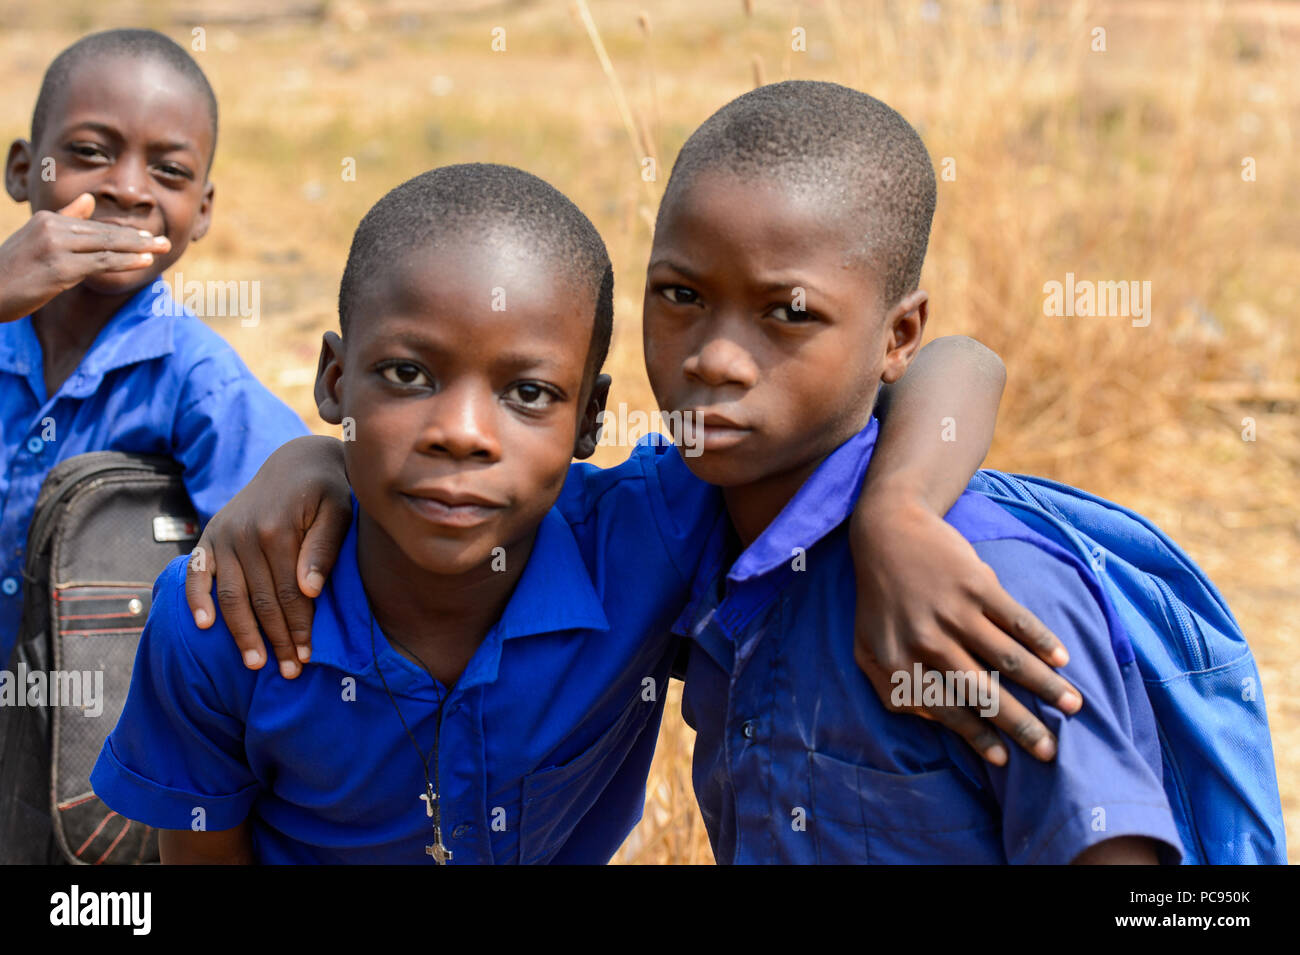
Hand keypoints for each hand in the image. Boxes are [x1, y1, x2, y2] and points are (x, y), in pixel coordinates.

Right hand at [0, 194, 170, 322]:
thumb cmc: (12, 270)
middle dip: (137, 238)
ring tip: (161, 249)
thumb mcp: (36, 238)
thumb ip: (64, 218)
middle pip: (104, 233)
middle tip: (165, 241)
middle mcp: (52, 228)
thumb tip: (89, 199)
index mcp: (48, 219)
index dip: (123, 233)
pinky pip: (99, 263)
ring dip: (137, 248)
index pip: (94, 226)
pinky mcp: (59, 268)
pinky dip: (124, 261)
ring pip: (105, 245)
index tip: (147, 236)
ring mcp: (55, 247)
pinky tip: (144, 262)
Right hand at [185, 436, 351, 677]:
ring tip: (255, 663)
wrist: (298, 462)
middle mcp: (244, 535)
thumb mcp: (339, 510)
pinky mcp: (210, 536)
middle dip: (275, 640)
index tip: (307, 657)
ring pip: (230, 596)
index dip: (298, 629)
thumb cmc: (328, 490)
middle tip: (289, 671)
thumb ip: (324, 548)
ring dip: (242, 633)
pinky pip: (197, 572)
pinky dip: (196, 599)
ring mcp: (223, 536)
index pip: (289, 594)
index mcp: (277, 530)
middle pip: (260, 601)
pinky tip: (204, 626)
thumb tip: (310, 590)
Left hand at [851, 490, 1082, 764]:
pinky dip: (1042, 641)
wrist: (887, 534)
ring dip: (1045, 687)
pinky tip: (1061, 660)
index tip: (1006, 760)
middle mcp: (926, 641)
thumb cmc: (879, 601)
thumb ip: (893, 690)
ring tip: (1073, 706)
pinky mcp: (976, 584)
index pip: (946, 710)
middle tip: (1050, 752)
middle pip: (983, 692)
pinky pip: (1016, 620)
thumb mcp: (866, 649)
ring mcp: (953, 611)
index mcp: (896, 663)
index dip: (978, 738)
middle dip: (1021, 727)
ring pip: (1008, 659)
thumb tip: (935, 722)